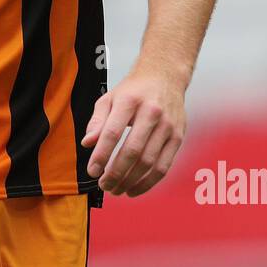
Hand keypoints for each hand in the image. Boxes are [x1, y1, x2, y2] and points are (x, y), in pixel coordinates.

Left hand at [81, 69, 186, 196]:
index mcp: (130, 101)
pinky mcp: (178, 137)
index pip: (113, 133)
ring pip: (149, 162)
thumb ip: (97, 121)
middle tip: (104, 185)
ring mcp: (168, 126)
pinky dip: (148, 182)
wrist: (165, 76)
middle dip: (116, 173)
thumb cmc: (133, 91)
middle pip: (132, 151)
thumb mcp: (109, 99)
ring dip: (130, 181)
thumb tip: (87, 144)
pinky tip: (134, 189)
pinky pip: (163, 166)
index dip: (101, 155)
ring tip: (116, 189)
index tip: (92, 171)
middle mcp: (152, 113)